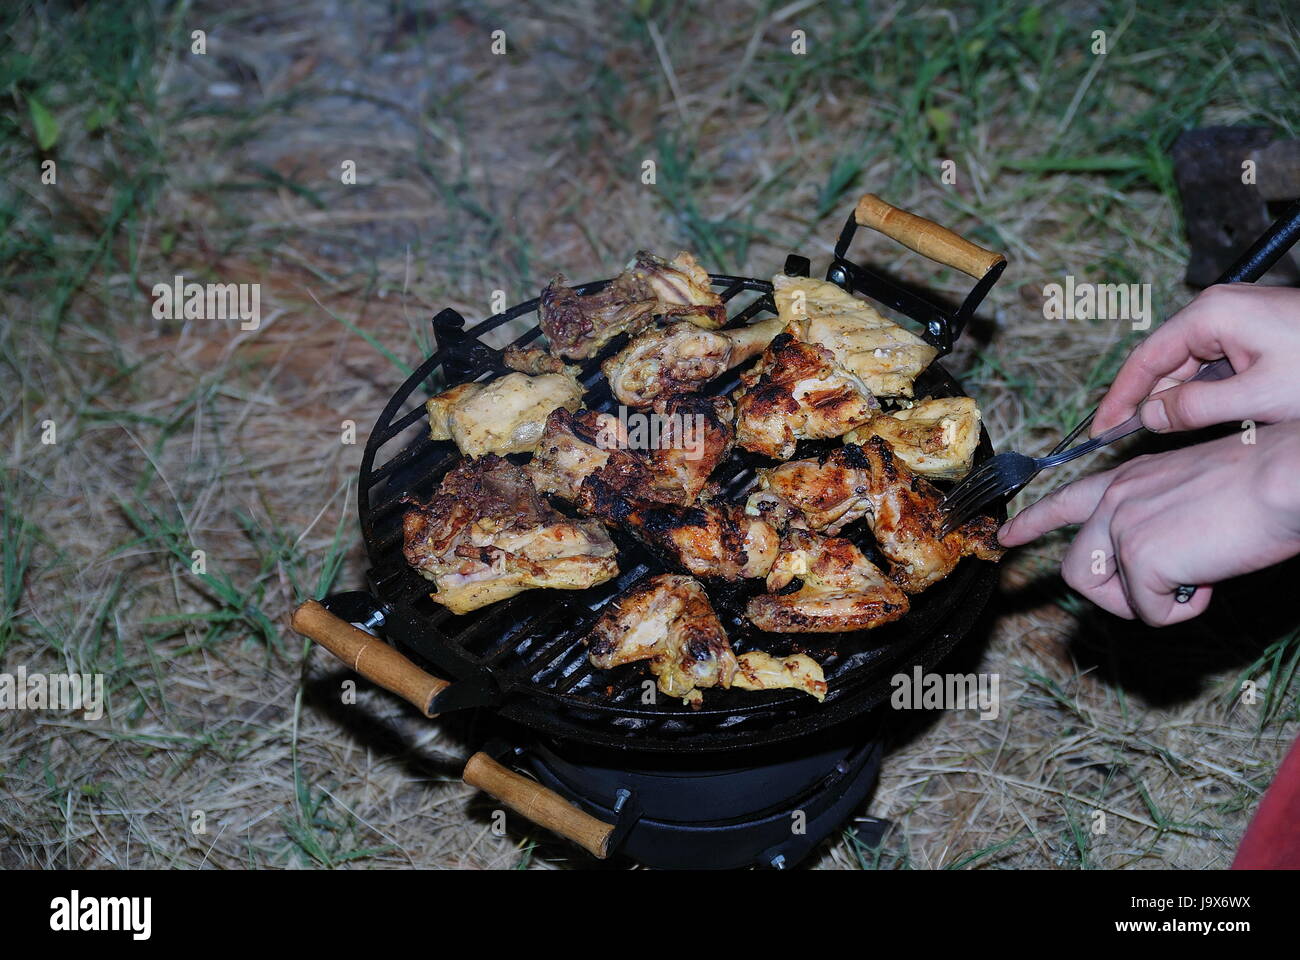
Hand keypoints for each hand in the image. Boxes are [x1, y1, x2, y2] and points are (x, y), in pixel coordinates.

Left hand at [998, 423, 1299, 625]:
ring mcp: (1120, 525)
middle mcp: (1114, 499)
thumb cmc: (1263, 485)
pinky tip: (1212, 575)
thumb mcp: (1193, 494)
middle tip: (1168, 590)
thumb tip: (1161, 560)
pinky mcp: (1139, 555)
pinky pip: (1152, 612)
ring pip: (1107, 594)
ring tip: (1197, 576)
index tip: (1005, 537)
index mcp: (1128, 479)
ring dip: (1151, 602)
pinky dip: (1186, 607)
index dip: (1032, 523)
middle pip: (1078, 571)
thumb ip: (1160, 519)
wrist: (1288, 478)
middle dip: (1119, 596)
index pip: (1064, 500)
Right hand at [1092, 284, 1299, 435]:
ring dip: (1177, 401)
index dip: (1119, 398)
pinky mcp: (1251, 333)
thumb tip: (1149, 417)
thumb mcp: (1261, 397)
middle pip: (1163, 362)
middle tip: (1125, 440)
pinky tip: (1197, 418)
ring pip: (1187, 367)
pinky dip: (1201, 393)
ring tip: (1164, 435)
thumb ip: (1197, 408)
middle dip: (1146, 401)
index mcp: (1211, 314)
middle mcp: (1216, 311)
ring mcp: (1234, 320)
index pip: (1145, 359)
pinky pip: (1211, 365)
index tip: (1101, 430)